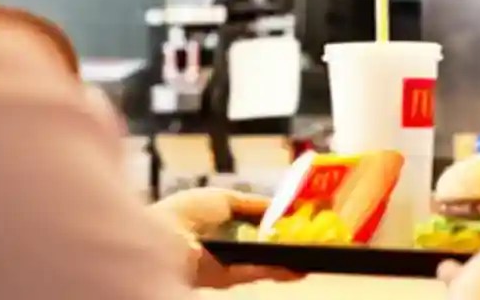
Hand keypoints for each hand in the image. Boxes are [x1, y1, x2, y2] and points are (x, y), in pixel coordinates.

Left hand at [149, 188, 303, 288]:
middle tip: (312, 241)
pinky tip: (298, 268)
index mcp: (218, 220)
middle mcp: (224, 243)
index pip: (253, 221)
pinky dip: (278, 271)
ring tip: (312, 258)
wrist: (167, 238)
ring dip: (287, 260)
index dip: (276, 220)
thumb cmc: (187, 211)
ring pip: (263, 261)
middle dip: (285, 243)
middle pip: (262, 244)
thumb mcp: (223, 198)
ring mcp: (227, 263)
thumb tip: (277, 207)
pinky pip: (257, 272)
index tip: (299, 218)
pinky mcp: (227, 279)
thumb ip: (251, 204)